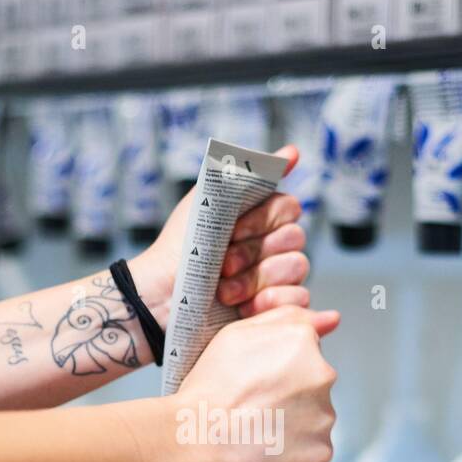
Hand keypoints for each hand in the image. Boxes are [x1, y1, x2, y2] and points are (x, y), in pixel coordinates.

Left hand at [128, 146, 310, 330]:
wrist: (162, 299)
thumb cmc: (181, 248)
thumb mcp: (207, 201)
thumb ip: (247, 173)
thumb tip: (293, 152)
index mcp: (259, 217)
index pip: (289, 207)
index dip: (261, 220)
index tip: (231, 230)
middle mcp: (272, 245)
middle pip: (294, 238)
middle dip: (253, 253)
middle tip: (222, 265)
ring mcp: (276, 278)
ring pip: (297, 267)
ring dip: (256, 279)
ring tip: (223, 292)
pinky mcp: (277, 309)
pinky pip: (299, 299)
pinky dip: (271, 302)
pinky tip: (244, 309)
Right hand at [172, 305, 339, 461]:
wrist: (199, 441)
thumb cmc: (210, 391)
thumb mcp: (237, 334)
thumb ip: (284, 318)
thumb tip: (325, 319)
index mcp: (303, 345)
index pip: (305, 354)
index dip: (278, 370)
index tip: (258, 382)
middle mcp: (322, 378)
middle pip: (312, 387)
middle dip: (289, 397)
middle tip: (253, 408)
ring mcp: (323, 419)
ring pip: (313, 421)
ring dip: (292, 426)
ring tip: (256, 432)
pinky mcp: (319, 453)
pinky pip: (310, 452)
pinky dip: (292, 455)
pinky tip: (265, 451)